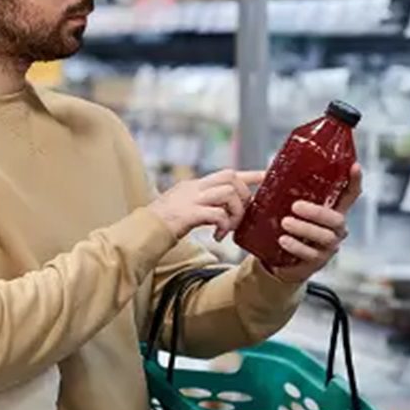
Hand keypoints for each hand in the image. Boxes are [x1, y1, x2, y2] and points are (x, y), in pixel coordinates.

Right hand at [149, 169, 266, 239]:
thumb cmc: (162, 224)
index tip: (267, 175)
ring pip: (228, 194)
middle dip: (244, 196)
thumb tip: (220, 212)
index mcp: (194, 185)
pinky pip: (217, 214)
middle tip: (241, 215)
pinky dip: (224, 225)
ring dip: (235, 213)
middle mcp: (194, 188)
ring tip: (228, 229)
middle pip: (231, 178)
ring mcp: (191, 199)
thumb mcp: (182, 207)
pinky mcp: (189, 213)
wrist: (142, 231)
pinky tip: (218, 236)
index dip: (250, 174)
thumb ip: (200, 204)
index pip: (226, 173)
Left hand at [271, 164, 362, 283]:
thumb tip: (267, 173)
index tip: (355, 166)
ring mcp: (329, 246)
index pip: (349, 195)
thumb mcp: (286, 208)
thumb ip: (285, 193)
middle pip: (337, 219)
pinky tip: (283, 240)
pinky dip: (296, 246)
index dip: (354, 181)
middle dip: (317, 212)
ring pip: (326, 237)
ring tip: (285, 223)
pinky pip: (312, 254)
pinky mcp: (318, 262)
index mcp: (331, 210)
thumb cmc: (284, 228)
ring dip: (305, 229)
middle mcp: (335, 228)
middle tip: (295, 206)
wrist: (275, 260)